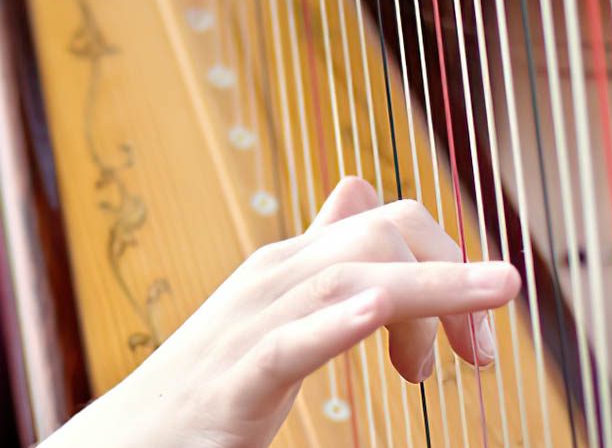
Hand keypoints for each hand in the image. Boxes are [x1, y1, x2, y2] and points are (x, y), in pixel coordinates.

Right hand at [41, 176, 519, 447]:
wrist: (126, 443)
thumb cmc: (209, 385)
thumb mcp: (277, 311)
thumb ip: (323, 256)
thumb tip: (356, 189)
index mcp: (292, 266)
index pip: (390, 223)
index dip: (452, 262)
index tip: (479, 336)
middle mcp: (273, 279)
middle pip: (383, 236)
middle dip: (454, 281)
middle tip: (481, 355)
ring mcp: (250, 325)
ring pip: (352, 280)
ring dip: (431, 290)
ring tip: (485, 306)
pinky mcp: (233, 381)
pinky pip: (287, 342)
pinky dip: (333, 323)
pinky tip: (375, 314)